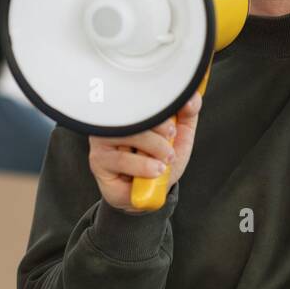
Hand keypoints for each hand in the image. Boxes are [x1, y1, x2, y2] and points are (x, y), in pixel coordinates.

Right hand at [88, 93, 200, 214]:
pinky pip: (121, 158)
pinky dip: (143, 166)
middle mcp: (114, 119)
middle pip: (137, 113)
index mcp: (132, 109)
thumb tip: (191, 98)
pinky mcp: (98, 159)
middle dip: (161, 132)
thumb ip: (187, 114)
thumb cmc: (160, 160)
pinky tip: (154, 171)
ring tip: (165, 162)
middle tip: (170, 147)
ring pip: (130, 134)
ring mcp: (102, 139)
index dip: (162, 109)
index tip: (173, 129)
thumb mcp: (180, 137)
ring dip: (154, 149)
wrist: (147, 194)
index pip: (143, 95)